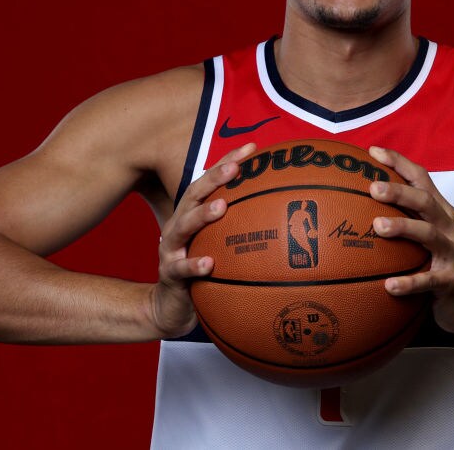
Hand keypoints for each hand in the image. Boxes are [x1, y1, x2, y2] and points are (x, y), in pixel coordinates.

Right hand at [149, 143, 256, 337]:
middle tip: (235, 169)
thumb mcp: (219, 245)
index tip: (252, 147)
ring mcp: (171, 249)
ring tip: (221, 206)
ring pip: (183, 226)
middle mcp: (179, 225)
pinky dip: (194, 265)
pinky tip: (209, 263)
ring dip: (202, 215)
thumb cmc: (201, 270)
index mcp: (193, 214)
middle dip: (214, 178)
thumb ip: (241, 228)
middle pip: (194, 194)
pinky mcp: (169, 274)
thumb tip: (284, 212)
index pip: (210, 181)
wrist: (171, 306)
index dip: (228, 162)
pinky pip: (180, 269)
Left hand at [367, 146, 453, 333]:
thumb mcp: (425, 235)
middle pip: (425, 201)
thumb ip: (402, 216)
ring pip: (428, 234)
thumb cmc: (439, 261)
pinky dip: (409, 283)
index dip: (399, 163)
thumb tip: (355, 203)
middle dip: (400, 191)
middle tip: (373, 188)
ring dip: (403, 227)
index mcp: (440, 211)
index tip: (372, 152)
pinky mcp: (450, 280)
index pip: (421, 179)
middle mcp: (448, 226)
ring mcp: (452, 252)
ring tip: (377, 226)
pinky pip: (428, 280)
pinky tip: (388, 286)